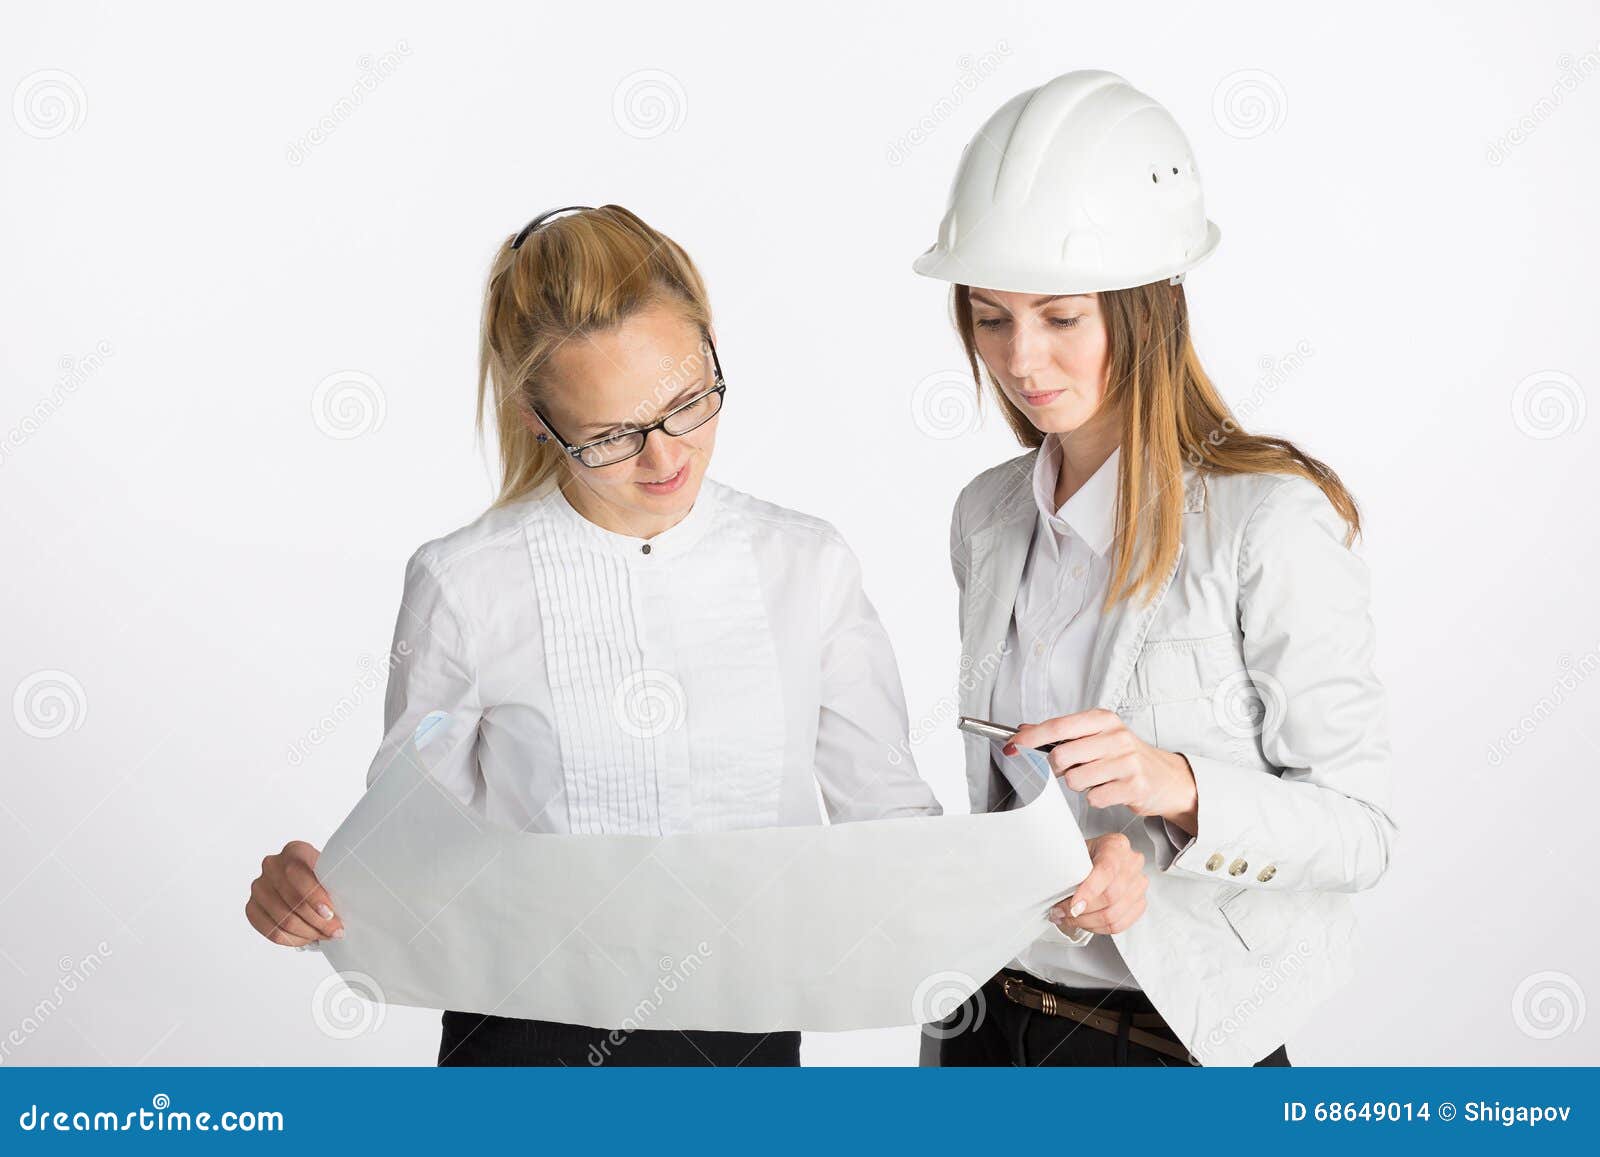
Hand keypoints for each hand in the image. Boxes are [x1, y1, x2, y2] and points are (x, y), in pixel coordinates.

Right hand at [245, 841, 343, 946]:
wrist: (304, 877)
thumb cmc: (322, 875)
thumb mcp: (331, 870)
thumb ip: (335, 882)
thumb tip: (346, 909)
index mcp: (294, 851)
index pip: (298, 874)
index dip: (315, 897)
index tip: (331, 913)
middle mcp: (272, 866)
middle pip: (292, 901)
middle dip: (317, 921)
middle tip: (335, 931)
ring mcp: (259, 886)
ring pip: (283, 919)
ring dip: (307, 932)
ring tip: (323, 935)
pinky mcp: (252, 907)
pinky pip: (271, 931)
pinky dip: (292, 939)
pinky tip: (306, 938)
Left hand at [1006, 708, 1197, 830]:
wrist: (1167, 778)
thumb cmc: (1125, 756)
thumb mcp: (1097, 736)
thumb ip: (1062, 733)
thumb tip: (1023, 730)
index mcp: (1103, 720)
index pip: (1058, 726)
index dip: (1030, 738)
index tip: (1012, 746)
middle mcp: (1116, 737)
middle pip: (1060, 756)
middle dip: (1057, 768)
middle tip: (1071, 769)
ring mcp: (1126, 761)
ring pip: (1074, 779)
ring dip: (1078, 785)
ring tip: (1096, 779)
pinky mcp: (1133, 786)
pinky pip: (1093, 798)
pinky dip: (1095, 798)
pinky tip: (1108, 790)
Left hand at [1049, 832, 1147, 935]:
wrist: (1098, 856)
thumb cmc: (1086, 854)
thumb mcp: (1076, 851)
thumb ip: (1071, 867)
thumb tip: (1058, 891)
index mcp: (1117, 845)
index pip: (1106, 871)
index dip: (1089, 892)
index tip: (1073, 906)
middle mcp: (1132, 863)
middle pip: (1110, 897)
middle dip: (1082, 911)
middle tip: (1061, 912)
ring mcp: (1139, 884)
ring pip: (1114, 915)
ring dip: (1087, 922)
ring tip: (1069, 919)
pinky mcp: (1140, 902)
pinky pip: (1120, 924)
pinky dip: (1098, 928)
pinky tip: (1085, 923)